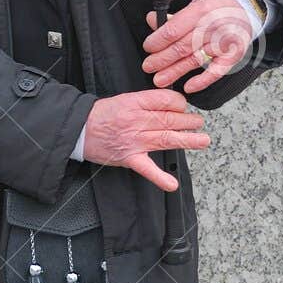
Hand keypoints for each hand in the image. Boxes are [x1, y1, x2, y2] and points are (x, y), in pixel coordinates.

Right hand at [82, 89, 210, 191]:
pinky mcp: (129, 158)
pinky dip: (160, 178)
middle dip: (188, 122)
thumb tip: (173, 105)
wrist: (80, 129)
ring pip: (165, 139)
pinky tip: (172, 184)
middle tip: (199, 123)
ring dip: (187, 140)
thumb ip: (148, 102)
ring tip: (203, 140)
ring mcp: (134, 141)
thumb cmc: (103, 114)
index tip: (183, 107)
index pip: (166, 100)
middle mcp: (136, 121)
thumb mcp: (125, 99)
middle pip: (169, 120)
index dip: (180, 103)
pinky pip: (146, 169)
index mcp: (136, 103)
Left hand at [140, 0, 253, 94]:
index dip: (157, 41)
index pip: (173, 30)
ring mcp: (223, 43)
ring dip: (175, 72)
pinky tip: (188, 86)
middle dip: (161, 59)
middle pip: (181, 47)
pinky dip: (202, 81)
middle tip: (149, 66)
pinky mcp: (232, 56)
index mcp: (200, 11)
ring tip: (160, 79)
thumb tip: (152, 20)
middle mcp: (212, 27)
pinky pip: (216, 71)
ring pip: (194, 60)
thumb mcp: (195, 4)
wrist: (244, 10)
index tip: (148, 47)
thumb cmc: (218, 8)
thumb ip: (174, 17)